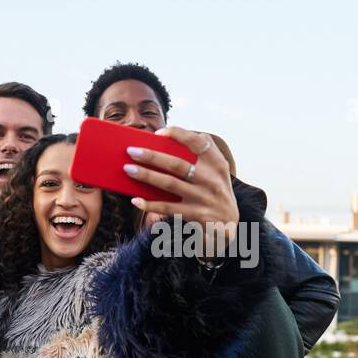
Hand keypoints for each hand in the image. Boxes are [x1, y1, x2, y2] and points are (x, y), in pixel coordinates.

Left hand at [124, 127, 238, 251]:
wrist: (229, 224)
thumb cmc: (215, 190)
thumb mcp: (217, 170)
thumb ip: (203, 152)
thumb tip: (168, 139)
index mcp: (216, 163)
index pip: (198, 142)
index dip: (178, 134)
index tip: (158, 133)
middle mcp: (211, 179)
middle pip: (177, 164)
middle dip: (152, 156)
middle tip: (131, 151)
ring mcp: (204, 198)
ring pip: (170, 184)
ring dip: (147, 176)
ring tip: (128, 169)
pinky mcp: (196, 215)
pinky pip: (168, 208)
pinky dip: (150, 204)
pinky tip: (136, 200)